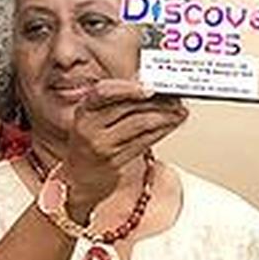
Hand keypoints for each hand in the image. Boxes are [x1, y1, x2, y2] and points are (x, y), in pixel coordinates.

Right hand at [63, 79, 186, 213]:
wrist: (79, 176)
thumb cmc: (91, 140)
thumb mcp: (94, 116)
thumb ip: (116, 100)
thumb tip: (147, 83)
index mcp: (84, 110)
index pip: (103, 92)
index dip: (128, 88)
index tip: (150, 87)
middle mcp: (90, 128)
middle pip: (128, 108)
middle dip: (157, 101)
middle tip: (176, 97)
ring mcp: (103, 146)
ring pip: (141, 125)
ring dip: (165, 116)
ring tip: (179, 111)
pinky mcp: (116, 161)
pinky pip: (144, 141)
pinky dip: (162, 130)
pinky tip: (171, 124)